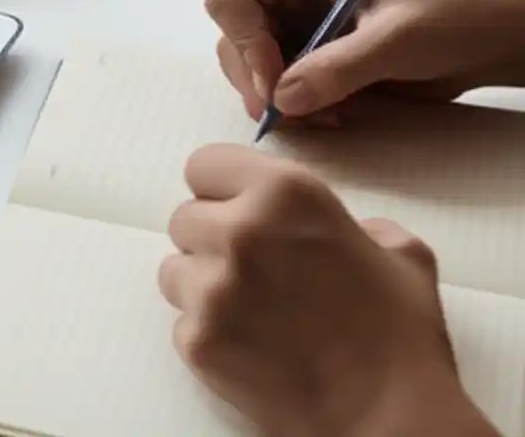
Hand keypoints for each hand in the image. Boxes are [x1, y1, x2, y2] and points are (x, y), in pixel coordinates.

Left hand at [158, 144, 497, 436]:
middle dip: (210, 240)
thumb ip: (362, 225)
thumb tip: (351, 229)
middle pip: (184, 218)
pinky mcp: (196, 339)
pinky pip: (182, 321)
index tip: (234, 208)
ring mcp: (212, 288)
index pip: (205, 165)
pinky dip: (208, 333)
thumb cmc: (398, 337)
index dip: (220, 190)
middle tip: (252, 270)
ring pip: (174, 269)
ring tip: (253, 311)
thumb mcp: (401, 255)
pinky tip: (251, 346)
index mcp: (287, 194)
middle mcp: (240, 231)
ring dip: (203, 285)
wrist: (386, 417)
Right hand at [204, 0, 524, 123]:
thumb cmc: (448, 21)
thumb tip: (282, 101)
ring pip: (247, 68)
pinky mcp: (301, 53)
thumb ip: (338, 67)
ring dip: (278, 100)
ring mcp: (290, 20)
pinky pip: (272, 86)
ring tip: (325, 115)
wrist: (480, 44)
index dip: (245, 44)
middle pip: (233, 38)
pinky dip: (293, 108)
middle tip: (293, 114)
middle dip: (259, 80)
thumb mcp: (396, 40)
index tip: (275, 85)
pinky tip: (331, 114)